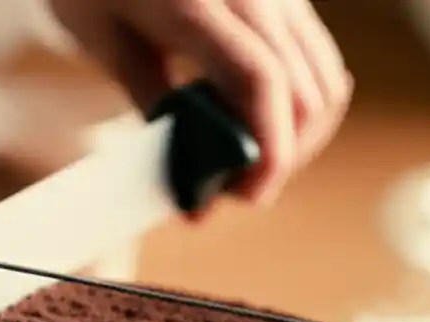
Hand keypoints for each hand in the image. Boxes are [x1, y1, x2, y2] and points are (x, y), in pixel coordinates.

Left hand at [49, 0, 352, 205]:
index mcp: (195, 0)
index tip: (246, 195)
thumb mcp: (106, 42)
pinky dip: (301, 105)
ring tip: (246, 161)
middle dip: (279, 156)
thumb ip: (153, 103)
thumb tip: (190, 181)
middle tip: (235, 190)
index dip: (265, 149)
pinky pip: (318, 60)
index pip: (258, 79)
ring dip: (296, 136)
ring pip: (324, 81)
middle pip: (302, 91)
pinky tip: (260, 124)